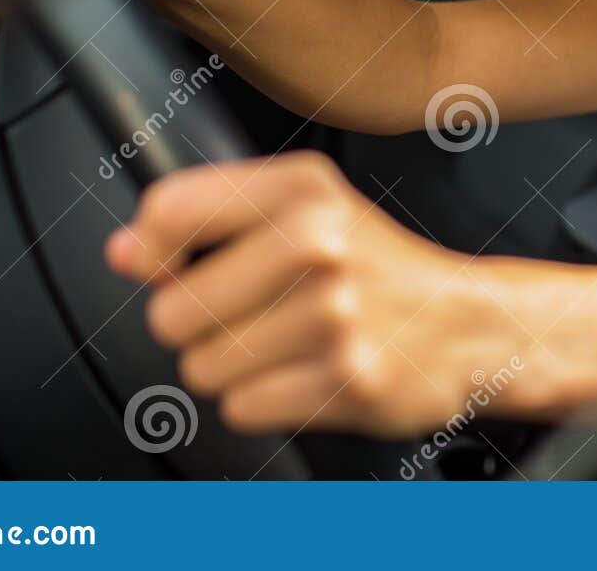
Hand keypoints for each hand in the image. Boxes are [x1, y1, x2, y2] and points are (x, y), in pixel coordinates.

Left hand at [104, 151, 524, 437]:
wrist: (471, 322)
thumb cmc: (379, 267)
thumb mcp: (307, 210)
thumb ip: (211, 220)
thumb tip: (126, 252)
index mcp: (302, 189)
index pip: (171, 211)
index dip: (152, 251)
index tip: (168, 266)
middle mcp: (318, 243)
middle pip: (172, 311)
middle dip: (199, 326)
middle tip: (254, 313)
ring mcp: (334, 314)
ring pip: (203, 368)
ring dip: (233, 369)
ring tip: (286, 345)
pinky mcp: (346, 378)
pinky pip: (244, 408)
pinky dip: (265, 402)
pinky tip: (306, 374)